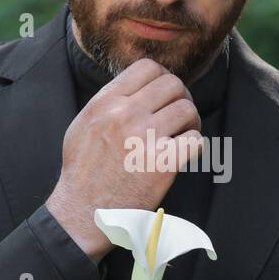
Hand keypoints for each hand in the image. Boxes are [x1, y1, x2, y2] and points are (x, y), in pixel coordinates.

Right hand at [45, 58, 204, 261]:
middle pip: (173, 84)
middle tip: (179, 116)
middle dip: (182, 97)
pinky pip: (195, 141)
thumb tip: (137, 86)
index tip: (164, 95)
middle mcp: (125, 115)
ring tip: (183, 135)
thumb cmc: (83, 172)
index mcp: (105, 102)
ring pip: (187, 109)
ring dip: (191, 122)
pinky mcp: (162, 164)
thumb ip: (109, 102)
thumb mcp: (84, 124)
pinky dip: (194, 146)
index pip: (147, 67)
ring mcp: (144, 139)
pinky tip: (183, 154)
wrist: (83, 212)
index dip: (163, 78)